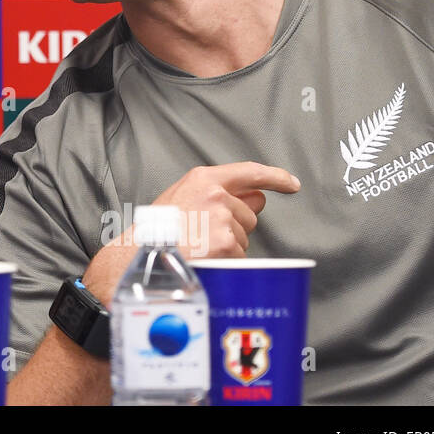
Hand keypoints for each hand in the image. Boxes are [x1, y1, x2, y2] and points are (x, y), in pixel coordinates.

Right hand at [151, 162, 300, 257]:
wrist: (142, 253)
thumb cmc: (157, 228)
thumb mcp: (182, 197)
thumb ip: (217, 193)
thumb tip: (254, 198)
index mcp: (203, 179)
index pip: (250, 172)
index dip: (275, 177)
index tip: (291, 183)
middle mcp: (216, 195)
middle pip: (249, 214)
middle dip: (236, 226)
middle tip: (205, 234)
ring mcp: (222, 219)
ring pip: (244, 237)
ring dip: (229, 245)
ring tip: (199, 245)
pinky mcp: (226, 243)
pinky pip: (239, 255)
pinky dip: (225, 261)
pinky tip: (204, 257)